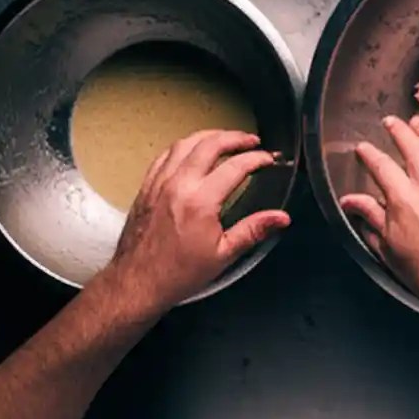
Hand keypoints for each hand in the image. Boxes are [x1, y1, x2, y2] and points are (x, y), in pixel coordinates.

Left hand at [105, 130, 290, 311]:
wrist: (138, 282)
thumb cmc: (177, 273)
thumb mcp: (224, 254)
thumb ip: (254, 230)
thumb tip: (280, 218)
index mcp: (200, 202)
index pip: (235, 167)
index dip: (256, 158)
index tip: (268, 159)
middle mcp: (178, 186)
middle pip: (210, 144)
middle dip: (235, 138)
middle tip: (251, 141)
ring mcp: (159, 183)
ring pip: (185, 144)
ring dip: (209, 136)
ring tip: (225, 139)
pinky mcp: (147, 187)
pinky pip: (165, 155)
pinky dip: (184, 147)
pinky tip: (192, 151)